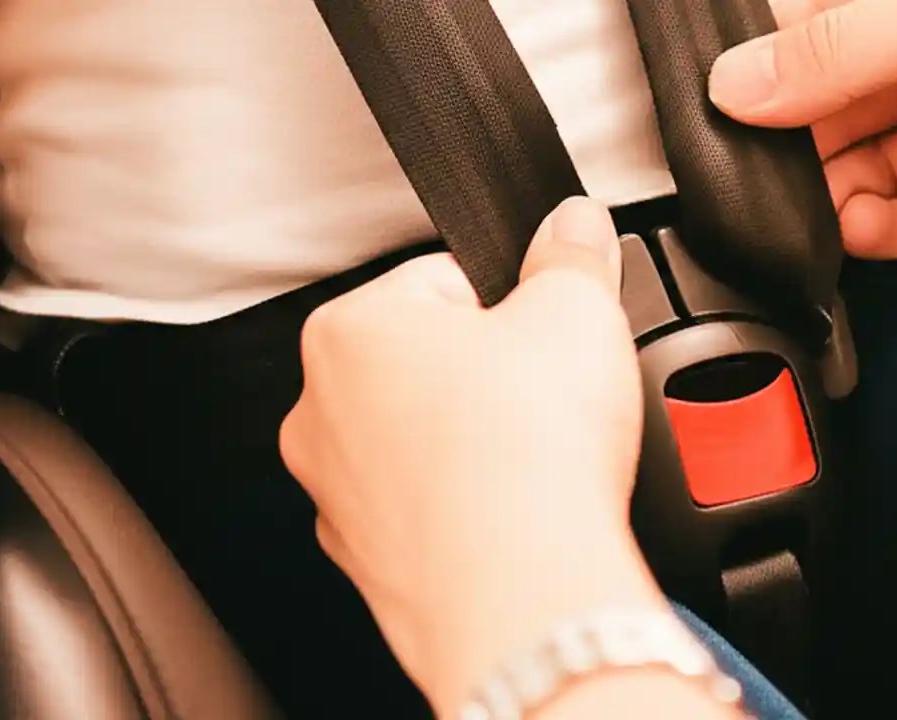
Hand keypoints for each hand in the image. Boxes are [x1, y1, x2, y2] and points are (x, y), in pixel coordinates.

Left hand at [280, 198, 663, 714]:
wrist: (523, 594)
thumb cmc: (527, 454)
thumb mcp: (575, 308)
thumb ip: (572, 252)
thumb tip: (574, 225)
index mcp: (350, 330)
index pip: (440, 282)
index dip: (511, 302)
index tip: (545, 332)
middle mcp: (320, 413)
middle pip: (425, 365)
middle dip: (489, 374)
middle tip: (548, 397)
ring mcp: (338, 497)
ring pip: (422, 444)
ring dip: (476, 443)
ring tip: (538, 460)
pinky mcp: (370, 564)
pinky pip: (428, 512)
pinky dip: (468, 510)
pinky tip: (517, 513)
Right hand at [711, 0, 896, 321]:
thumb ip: (834, 49)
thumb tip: (740, 82)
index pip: (837, 19)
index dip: (782, 55)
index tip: (732, 90)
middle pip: (852, 96)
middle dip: (801, 130)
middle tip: (756, 157)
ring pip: (879, 159)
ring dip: (834, 184)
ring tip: (798, 203)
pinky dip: (880, 228)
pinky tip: (849, 229)